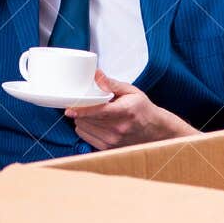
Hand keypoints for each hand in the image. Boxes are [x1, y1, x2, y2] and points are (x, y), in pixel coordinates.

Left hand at [64, 71, 199, 149]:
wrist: (154, 131)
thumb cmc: (142, 109)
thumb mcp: (131, 92)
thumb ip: (112, 84)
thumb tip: (96, 75)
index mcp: (125, 112)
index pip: (98, 112)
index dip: (82, 110)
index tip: (69, 108)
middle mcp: (118, 129)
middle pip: (87, 119)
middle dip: (81, 110)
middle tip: (83, 102)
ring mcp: (112, 141)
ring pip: (84, 128)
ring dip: (82, 119)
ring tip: (91, 112)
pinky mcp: (107, 148)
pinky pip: (85, 136)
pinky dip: (85, 128)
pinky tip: (93, 122)